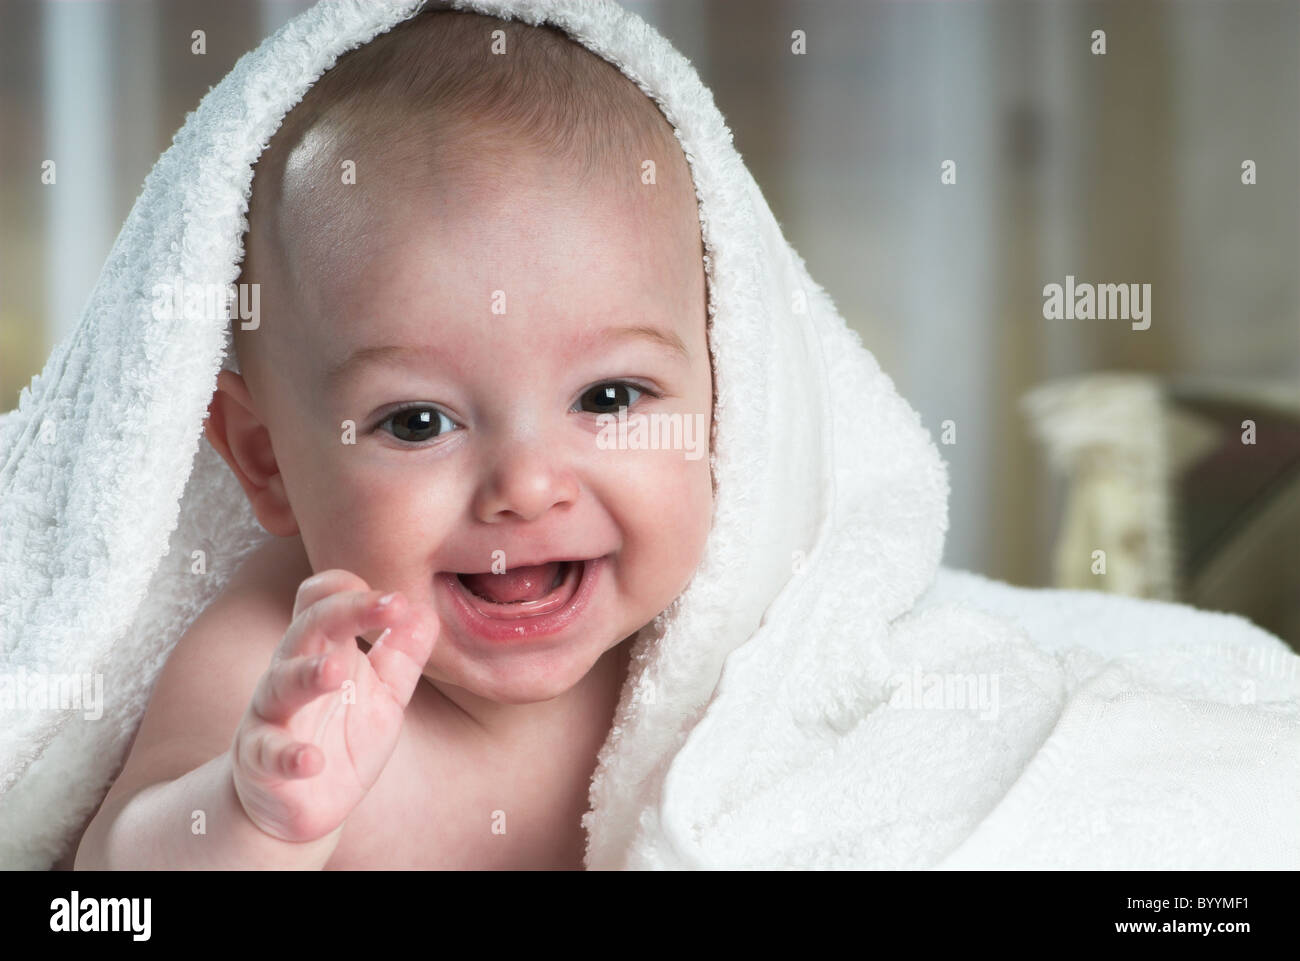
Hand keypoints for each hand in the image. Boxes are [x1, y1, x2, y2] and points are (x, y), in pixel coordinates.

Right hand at [229, 570, 437, 842]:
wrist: (300, 803)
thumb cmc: (341, 736)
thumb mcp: (384, 695)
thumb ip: (403, 656)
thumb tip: (427, 612)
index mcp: (323, 650)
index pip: (325, 601)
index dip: (356, 593)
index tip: (398, 600)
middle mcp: (292, 672)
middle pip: (309, 626)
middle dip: (346, 611)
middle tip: (390, 604)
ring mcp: (273, 714)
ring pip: (281, 682)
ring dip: (307, 674)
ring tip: (336, 670)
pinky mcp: (261, 760)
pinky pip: (269, 753)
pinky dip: (289, 756)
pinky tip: (312, 761)